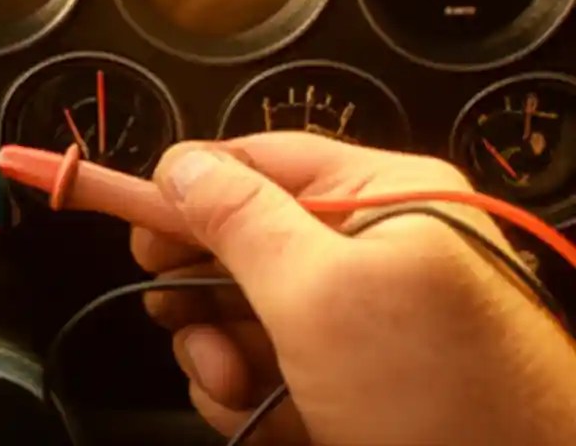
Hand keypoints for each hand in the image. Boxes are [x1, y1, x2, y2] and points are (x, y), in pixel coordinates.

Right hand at [128, 133, 575, 445]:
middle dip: (202, 289)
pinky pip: (267, 369)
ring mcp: (361, 324)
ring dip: (219, 353)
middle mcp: (374, 251)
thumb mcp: (321, 294)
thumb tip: (180, 163)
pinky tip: (262, 416)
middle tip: (178, 315)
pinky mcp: (349, 384)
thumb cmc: (444, 401)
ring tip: (237, 386)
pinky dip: (248, 395)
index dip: (189, 187)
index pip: (260, 160)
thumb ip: (239, 219)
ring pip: (244, 313)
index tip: (132, 221)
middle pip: (242, 240)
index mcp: (385, 198)